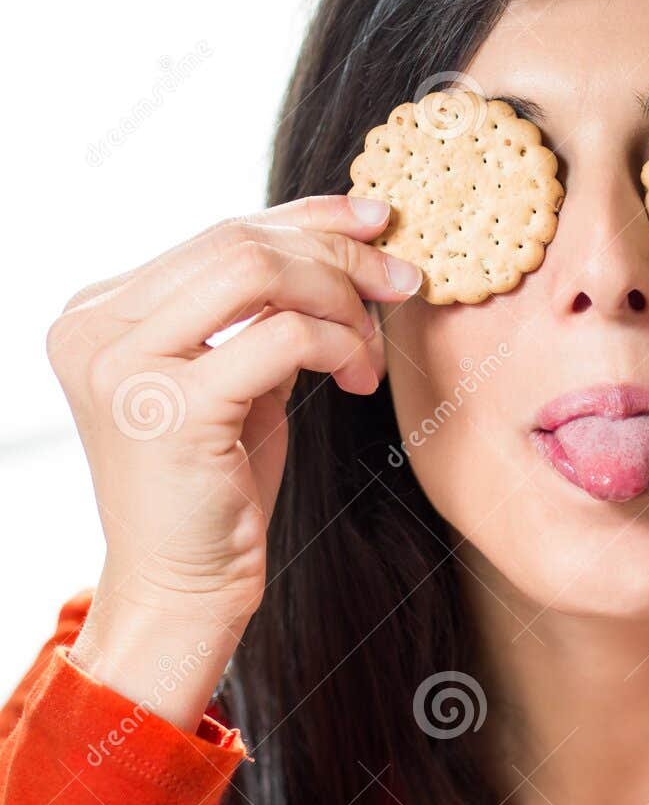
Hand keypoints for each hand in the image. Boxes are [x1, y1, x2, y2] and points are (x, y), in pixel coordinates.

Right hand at [47, 195, 418, 726]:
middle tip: (399, 282)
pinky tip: (356, 379)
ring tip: (369, 348)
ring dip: (337, 299)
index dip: (305, 217)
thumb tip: (341, 236)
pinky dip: (336, 345)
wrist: (182, 588)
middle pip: (237, 241)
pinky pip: (279, 338)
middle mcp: (94, 328)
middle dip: (335, 254)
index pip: (216, 232)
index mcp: (100, 311)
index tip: (375, 221)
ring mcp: (122, 365)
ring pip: (256, 272)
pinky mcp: (168, 407)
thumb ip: (259, 313)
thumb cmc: (214, 491)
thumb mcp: (235, 380)